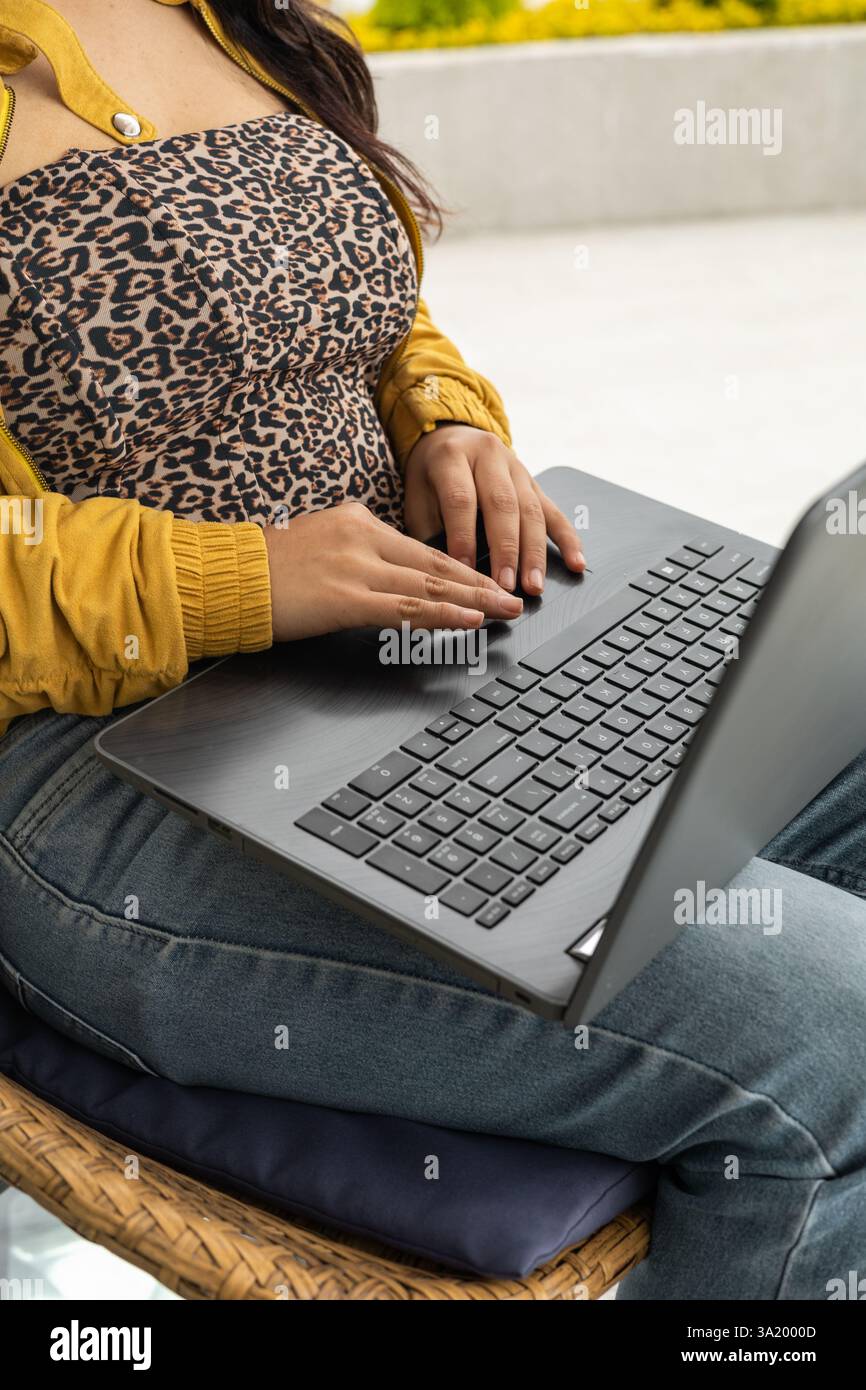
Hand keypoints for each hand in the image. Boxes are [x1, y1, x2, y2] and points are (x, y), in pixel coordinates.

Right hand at [263, 502, 523, 641]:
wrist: (224, 577)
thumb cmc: (263, 571)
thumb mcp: (316, 546)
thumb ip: (355, 554)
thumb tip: (386, 576)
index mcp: (357, 520)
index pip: (421, 548)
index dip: (460, 569)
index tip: (485, 582)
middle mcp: (362, 537)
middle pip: (435, 563)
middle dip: (479, 584)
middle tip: (512, 598)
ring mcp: (355, 567)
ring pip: (428, 585)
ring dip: (473, 601)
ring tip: (504, 611)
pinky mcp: (345, 597)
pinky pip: (405, 608)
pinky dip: (442, 615)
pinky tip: (468, 621)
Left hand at [404, 424, 584, 594]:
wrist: (449, 437)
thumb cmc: (430, 476)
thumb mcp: (417, 496)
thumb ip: (430, 529)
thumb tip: (448, 572)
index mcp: (452, 457)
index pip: (461, 499)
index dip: (463, 537)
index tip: (464, 572)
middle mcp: (489, 457)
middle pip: (502, 505)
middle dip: (506, 550)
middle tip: (506, 586)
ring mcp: (517, 468)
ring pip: (531, 510)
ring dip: (534, 552)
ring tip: (534, 585)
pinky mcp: (535, 482)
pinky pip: (554, 511)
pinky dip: (567, 539)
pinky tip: (575, 562)